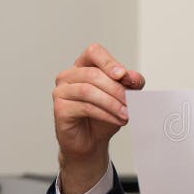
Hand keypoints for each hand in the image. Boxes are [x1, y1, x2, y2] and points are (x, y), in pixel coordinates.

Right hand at [52, 43, 144, 193]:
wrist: (92, 141)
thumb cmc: (104, 116)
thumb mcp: (122, 97)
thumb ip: (129, 84)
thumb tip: (133, 77)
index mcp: (84, 66)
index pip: (94, 52)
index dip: (109, 62)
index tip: (123, 75)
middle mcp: (69, 76)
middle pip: (94, 74)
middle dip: (117, 89)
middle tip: (132, 102)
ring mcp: (61, 91)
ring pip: (88, 91)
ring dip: (112, 103)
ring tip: (126, 114)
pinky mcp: (60, 108)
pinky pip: (84, 107)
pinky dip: (105, 114)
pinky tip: (117, 120)